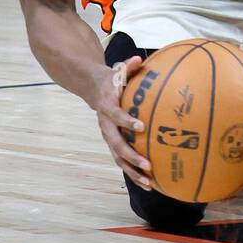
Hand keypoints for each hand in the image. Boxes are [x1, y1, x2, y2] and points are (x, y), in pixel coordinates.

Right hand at [93, 55, 155, 190]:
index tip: (140, 126)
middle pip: (116, 144)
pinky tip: (149, 183)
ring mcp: (108, 136)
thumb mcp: (118, 70)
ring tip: (150, 183)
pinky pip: (122, 161)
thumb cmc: (112, 79)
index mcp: (107, 106)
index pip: (115, 115)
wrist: (93, 88)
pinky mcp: (113, 143)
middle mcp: (106, 125)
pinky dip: (134, 172)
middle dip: (131, 155)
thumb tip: (138, 58)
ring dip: (133, 171)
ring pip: (118, 158)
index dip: (126, 121)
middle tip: (148, 164)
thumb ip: (129, 66)